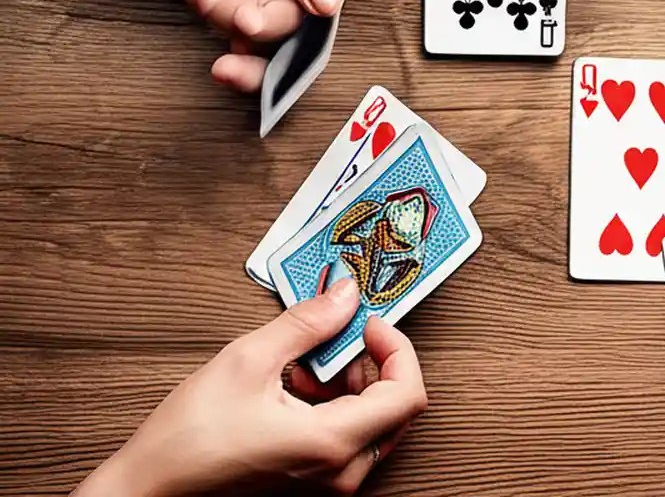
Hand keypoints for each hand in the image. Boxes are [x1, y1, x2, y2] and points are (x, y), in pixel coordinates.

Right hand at [73, 279, 427, 496]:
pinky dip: (336, 408)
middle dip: (372, 365)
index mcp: (332, 444)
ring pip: (373, 425)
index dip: (397, 350)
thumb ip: (306, 324)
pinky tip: (295, 391)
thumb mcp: (247, 362)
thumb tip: (345, 295)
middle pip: (395, 409)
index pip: (407, 394)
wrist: (149, 490)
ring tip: (304, 367)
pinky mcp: (315, 486)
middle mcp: (340, 473)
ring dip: (351, 386)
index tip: (369, 324)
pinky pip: (350, 442)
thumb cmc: (187, 440)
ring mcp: (329, 485)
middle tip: (337, 338)